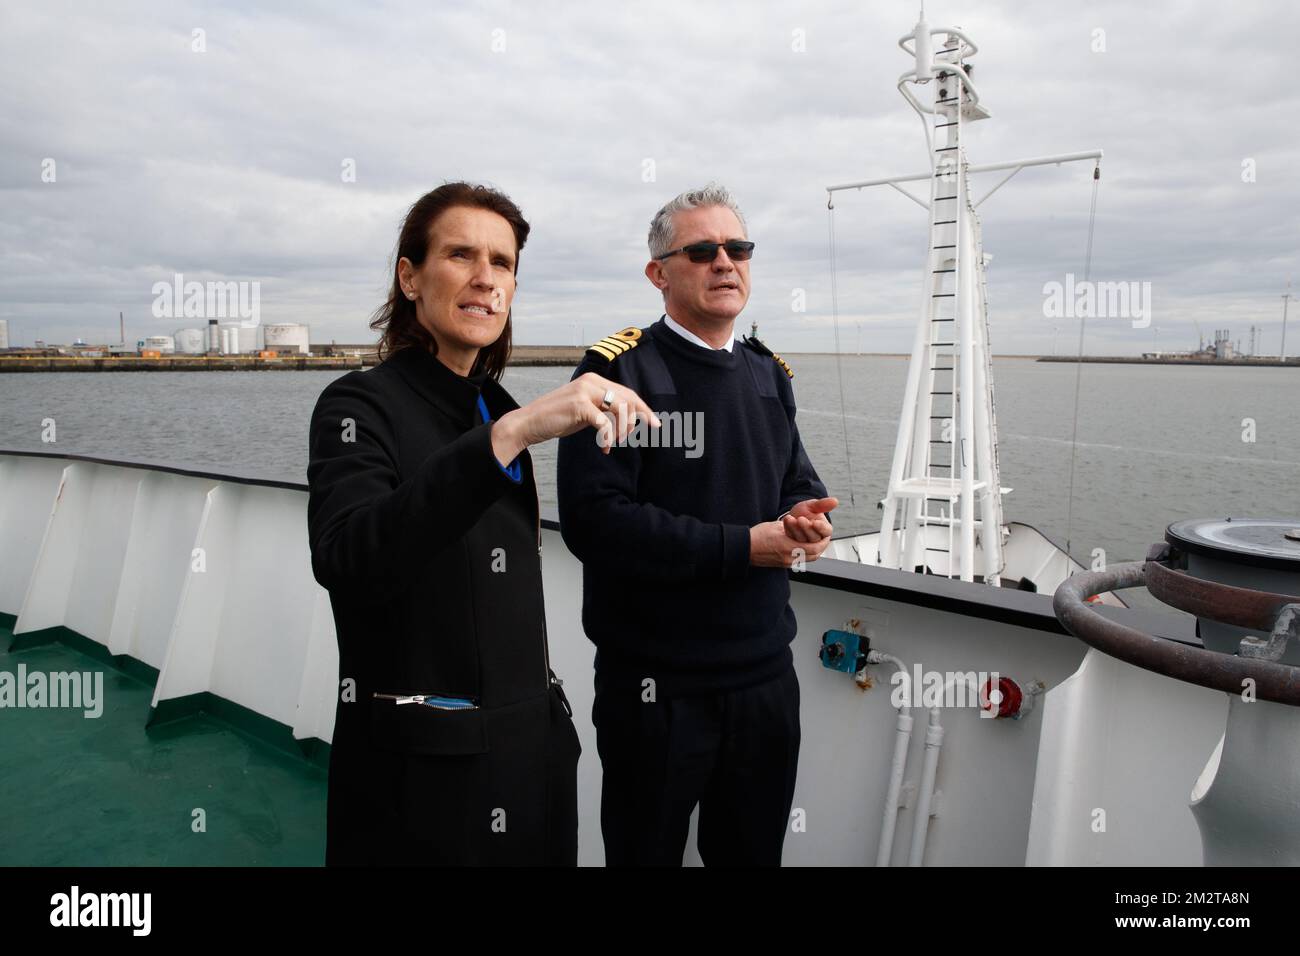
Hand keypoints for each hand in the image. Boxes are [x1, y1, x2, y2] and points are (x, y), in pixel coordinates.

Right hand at [491, 372, 658, 464]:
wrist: (530, 422)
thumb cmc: (558, 418)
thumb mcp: (585, 409)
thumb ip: (604, 407)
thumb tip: (629, 417)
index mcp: (594, 380)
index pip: (626, 392)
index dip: (642, 408)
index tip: (654, 422)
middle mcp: (591, 381)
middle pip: (627, 398)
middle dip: (638, 418)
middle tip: (639, 435)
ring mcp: (585, 392)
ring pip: (620, 408)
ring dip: (623, 429)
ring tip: (615, 441)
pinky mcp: (579, 406)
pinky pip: (604, 423)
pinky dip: (608, 437)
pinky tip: (605, 447)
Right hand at [749, 519, 831, 567]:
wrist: (742, 549)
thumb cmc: (756, 537)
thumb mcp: (776, 527)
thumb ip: (791, 528)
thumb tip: (802, 526)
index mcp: (788, 548)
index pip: (814, 547)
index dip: (822, 540)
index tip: (824, 534)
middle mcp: (789, 558)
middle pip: (814, 555)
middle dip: (820, 546)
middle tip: (823, 538)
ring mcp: (786, 563)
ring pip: (808, 558)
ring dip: (813, 549)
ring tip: (814, 540)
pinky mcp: (782, 564)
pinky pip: (799, 559)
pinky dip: (805, 552)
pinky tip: (803, 545)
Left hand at [781, 497, 837, 544]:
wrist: (790, 520)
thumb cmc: (804, 513)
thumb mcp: (812, 506)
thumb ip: (822, 505)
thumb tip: (835, 501)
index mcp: (825, 531)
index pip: (826, 531)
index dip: (821, 528)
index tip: (815, 522)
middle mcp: (818, 541)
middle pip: (814, 538)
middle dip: (806, 528)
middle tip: (800, 519)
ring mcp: (806, 547)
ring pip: (802, 541)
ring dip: (795, 530)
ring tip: (790, 519)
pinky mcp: (795, 550)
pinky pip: (792, 544)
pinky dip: (788, 533)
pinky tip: (786, 523)